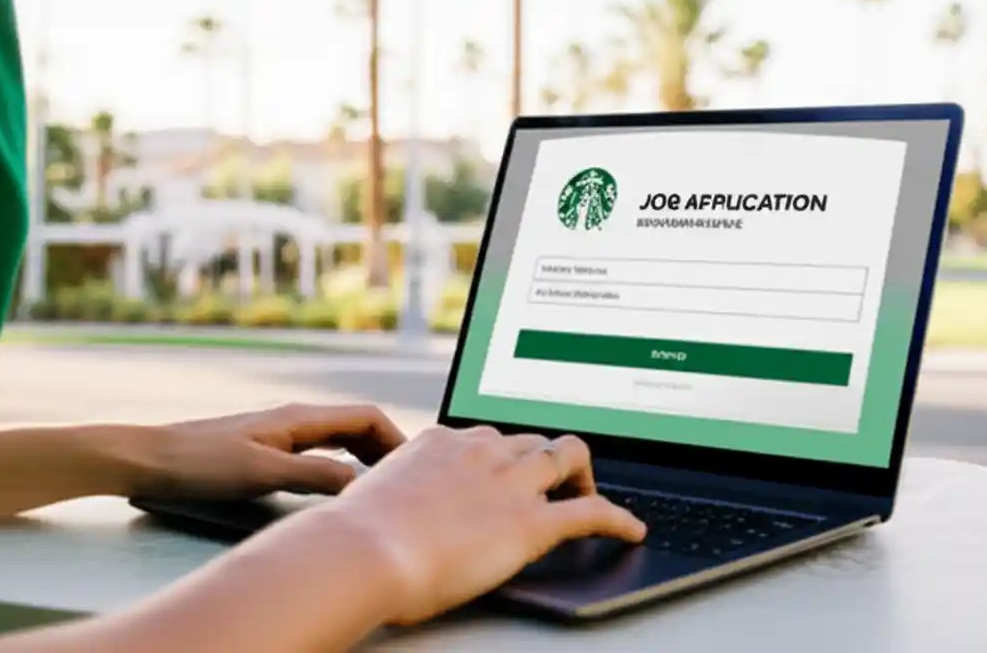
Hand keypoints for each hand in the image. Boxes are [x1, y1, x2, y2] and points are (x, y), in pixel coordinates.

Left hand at [135, 403, 405, 499]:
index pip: (367, 417)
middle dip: (387, 448)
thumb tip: (363, 484)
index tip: (413, 469)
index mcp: (300, 418)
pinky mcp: (265, 447)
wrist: (147, 458)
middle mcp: (295, 419)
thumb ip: (315, 475)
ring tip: (380, 484)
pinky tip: (336, 485)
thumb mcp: (263, 473)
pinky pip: (319, 450)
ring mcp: (280, 432)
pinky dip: (341, 463)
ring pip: (338, 438)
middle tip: (405, 480)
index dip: (396, 440)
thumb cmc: (201, 463)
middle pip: (357, 425)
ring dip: (365, 456)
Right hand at [328, 426, 646, 623]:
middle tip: (555, 483)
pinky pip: (591, 512)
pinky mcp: (530, 522)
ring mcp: (509, 483)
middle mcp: (481, 451)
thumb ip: (394, 494)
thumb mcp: (372, 498)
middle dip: (547, 459)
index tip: (508, 467)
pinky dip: (618, 519)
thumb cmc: (354, 537)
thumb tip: (387, 510)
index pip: (487, 436)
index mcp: (442, 443)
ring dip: (583, 475)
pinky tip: (632, 528)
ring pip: (568, 457)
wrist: (364, 551)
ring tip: (591, 495)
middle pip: (532, 439)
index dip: (504, 454)